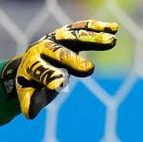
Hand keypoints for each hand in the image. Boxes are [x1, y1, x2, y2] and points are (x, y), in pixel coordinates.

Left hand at [2, 19, 118, 118]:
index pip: (40, 71)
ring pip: (73, 36)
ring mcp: (54, 39)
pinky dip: (96, 28)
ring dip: (92, 38)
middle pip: (57, 52)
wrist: (27, 65)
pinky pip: (81, 29)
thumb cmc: (31, 85)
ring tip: (112, 42)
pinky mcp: (66, 33)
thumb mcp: (29, 95)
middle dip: (72, 60)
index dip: (49, 77)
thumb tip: (30, 113)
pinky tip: (114, 29)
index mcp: (31, 65)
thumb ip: (31, 102)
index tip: (60, 85)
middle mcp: (41, 48)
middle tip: (89, 70)